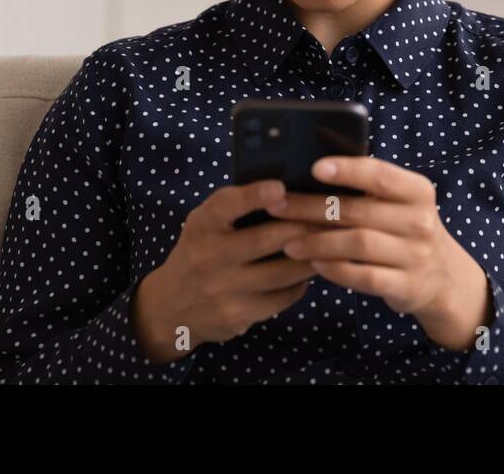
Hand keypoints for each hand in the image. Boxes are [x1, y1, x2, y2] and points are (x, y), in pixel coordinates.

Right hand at [131, 179, 328, 363]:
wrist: (172, 306)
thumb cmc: (199, 251)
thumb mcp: (204, 224)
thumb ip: (234, 207)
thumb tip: (286, 189)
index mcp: (202, 225)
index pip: (226, 206)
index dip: (254, 196)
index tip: (280, 187)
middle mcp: (209, 257)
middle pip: (266, 239)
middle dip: (303, 226)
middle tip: (330, 216)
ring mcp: (223, 289)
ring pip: (282, 271)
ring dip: (311, 256)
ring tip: (331, 242)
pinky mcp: (238, 315)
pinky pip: (282, 297)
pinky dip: (301, 283)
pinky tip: (309, 271)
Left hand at [263, 156, 494, 351]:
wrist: (443, 278)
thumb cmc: (406, 230)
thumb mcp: (401, 203)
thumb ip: (369, 188)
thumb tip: (312, 173)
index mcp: (418, 191)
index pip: (381, 175)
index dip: (348, 170)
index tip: (314, 167)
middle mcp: (420, 221)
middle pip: (359, 211)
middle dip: (312, 208)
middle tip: (278, 206)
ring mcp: (416, 255)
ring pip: (358, 244)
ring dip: (317, 242)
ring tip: (288, 242)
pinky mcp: (406, 286)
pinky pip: (364, 277)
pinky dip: (336, 270)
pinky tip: (314, 264)